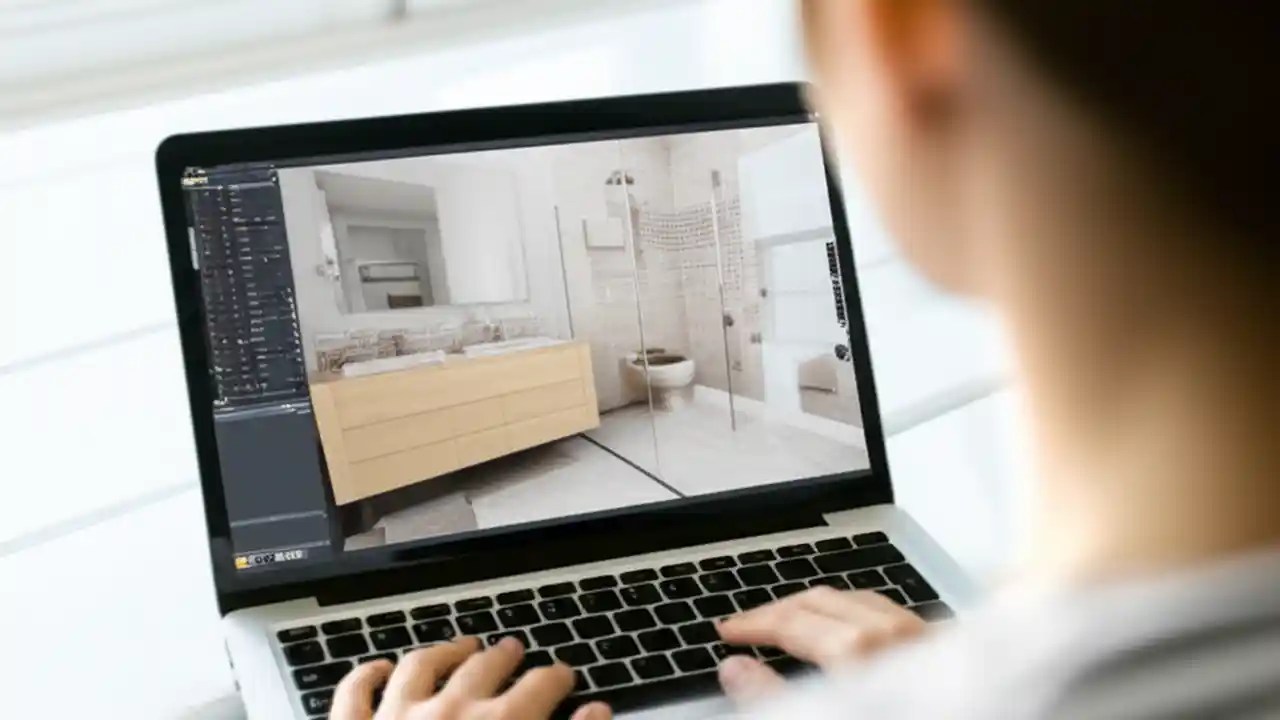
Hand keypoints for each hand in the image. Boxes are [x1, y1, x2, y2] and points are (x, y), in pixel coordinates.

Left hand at [330, 636, 610, 719]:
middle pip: (484, 667)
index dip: (556, 677)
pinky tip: (378, 667)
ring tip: (460, 646)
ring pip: (421, 665)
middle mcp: (450, 712)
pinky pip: (355, 692)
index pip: (541, 686)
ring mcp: (396, 717)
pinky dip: (366, 674)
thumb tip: (598, 714)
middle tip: (513, 649)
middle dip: (503, 656)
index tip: (562, 675)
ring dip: (445, 650)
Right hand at [715, 587, 926, 702]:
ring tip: (793, 621)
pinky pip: (889, 611)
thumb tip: (737, 671)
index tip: (728, 632)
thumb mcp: (833, 715)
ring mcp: (923, 635)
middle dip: (780, 608)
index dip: (752, 623)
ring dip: (818, 606)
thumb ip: (774, 699)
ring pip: (857, 600)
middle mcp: (892, 634)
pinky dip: (855, 613)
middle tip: (750, 625)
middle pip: (821, 600)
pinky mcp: (946, 646)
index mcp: (859, 653)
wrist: (1013, 717)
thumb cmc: (922, 713)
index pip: (790, 622)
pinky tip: (852, 630)